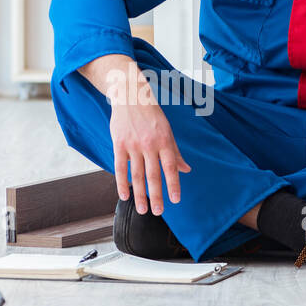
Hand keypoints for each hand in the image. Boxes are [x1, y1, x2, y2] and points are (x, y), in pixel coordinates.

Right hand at [105, 68, 191, 215]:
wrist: (130, 94)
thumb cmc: (151, 113)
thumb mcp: (167, 130)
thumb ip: (175, 152)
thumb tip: (186, 170)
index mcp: (164, 140)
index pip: (170, 167)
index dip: (173, 184)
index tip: (175, 200)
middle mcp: (149, 144)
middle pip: (152, 174)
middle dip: (156, 195)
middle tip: (158, 212)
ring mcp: (133, 145)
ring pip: (136, 174)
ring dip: (139, 194)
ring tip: (142, 209)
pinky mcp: (119, 143)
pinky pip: (119, 167)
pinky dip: (121, 183)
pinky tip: (124, 195)